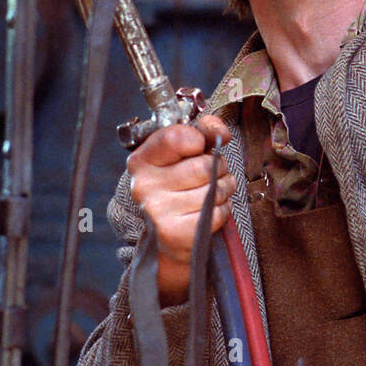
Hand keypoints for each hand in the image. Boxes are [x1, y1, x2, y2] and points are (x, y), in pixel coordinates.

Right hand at [126, 115, 236, 307]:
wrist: (166, 234)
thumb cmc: (177, 187)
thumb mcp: (182, 154)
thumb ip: (202, 132)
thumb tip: (220, 131)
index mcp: (142, 160)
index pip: (176, 137)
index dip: (199, 139)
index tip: (199, 147)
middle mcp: (144, 186)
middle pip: (204, 165)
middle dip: (219, 167)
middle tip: (212, 174)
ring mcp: (157, 211)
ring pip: (214, 189)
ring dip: (223, 189)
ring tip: (211, 192)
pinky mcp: (174, 233)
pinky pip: (217, 212)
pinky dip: (221, 210)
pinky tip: (208, 210)